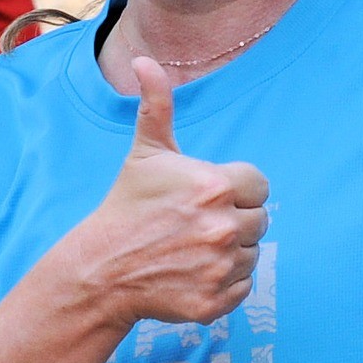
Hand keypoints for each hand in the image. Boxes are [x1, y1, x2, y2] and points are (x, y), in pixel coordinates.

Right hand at [81, 58, 266, 328]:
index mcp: (215, 186)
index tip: (208, 196)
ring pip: (253, 253)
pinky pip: (244, 286)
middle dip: (235, 219)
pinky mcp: (217, 301)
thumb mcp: (146, 153)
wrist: (102, 269)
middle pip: (260, 220)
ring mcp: (221, 267)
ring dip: (231, 251)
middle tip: (197, 224)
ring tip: (193, 247)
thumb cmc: (128, 206)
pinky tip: (194, 272)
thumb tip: (144, 61)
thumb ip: (157, 106)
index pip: (259, 185)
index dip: (236, 189)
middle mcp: (224, 226)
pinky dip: (225, 282)